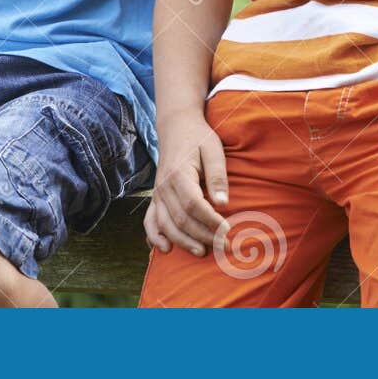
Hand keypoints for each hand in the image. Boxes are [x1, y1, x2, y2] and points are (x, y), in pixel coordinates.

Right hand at [143, 110, 229, 256]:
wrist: (176, 126)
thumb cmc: (199, 138)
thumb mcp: (213, 150)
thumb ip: (217, 176)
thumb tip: (222, 204)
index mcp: (179, 173)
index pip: (194, 204)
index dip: (211, 221)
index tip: (228, 231)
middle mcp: (164, 186)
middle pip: (180, 219)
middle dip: (202, 236)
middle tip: (223, 246)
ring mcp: (157, 193)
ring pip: (164, 224)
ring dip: (182, 241)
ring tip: (202, 252)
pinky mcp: (155, 197)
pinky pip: (149, 221)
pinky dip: (154, 237)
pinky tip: (165, 249)